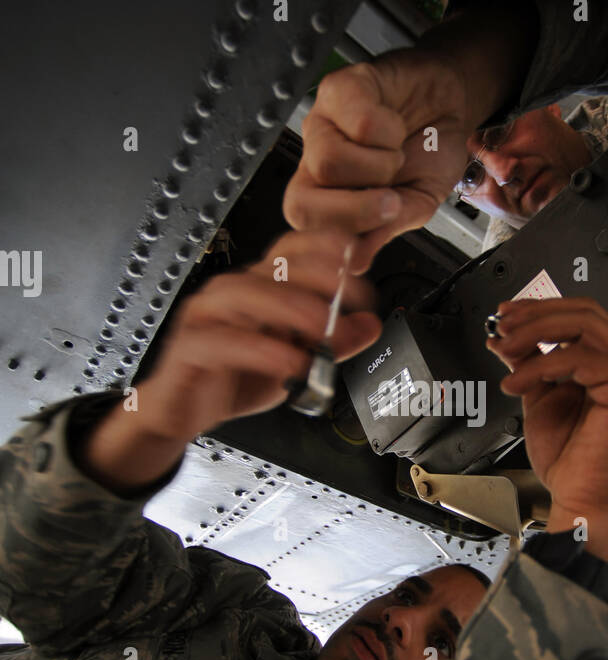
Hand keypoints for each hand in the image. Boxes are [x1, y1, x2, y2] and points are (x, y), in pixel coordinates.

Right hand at [78, 230, 381, 492]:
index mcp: (259, 287)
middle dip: (320, 278)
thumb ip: (334, 344)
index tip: (357, 260)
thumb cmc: (234, 377)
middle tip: (354, 301)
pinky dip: (262, 349)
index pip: (289, 249)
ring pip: (247, 293)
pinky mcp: (190, 346)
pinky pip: (225, 340)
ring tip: (325, 330)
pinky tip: (291, 362)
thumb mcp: (296, 362)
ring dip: (291, 307)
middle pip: (275, 266)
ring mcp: (208, 315)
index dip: (323, 247)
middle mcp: (233, 292)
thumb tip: (370, 325)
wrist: (184, 412)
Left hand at [282, 50, 470, 272]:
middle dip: (357, 208)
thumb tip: (354, 264)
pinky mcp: (340, 87)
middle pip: (303, 201)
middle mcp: (314, 158)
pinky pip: (358, 122)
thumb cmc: (430, 150)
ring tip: (395, 154)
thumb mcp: (416, 204)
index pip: (302, 223)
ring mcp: (322, 122)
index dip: (342, 231)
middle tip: (392, 197)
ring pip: (329, 162)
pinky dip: (389, 131)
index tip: (383, 224)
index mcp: (326, 192)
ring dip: (379, 164)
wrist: (453, 103)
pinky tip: (394, 126)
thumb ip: (384, 232)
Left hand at [486, 298, 607, 567]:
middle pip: (585, 311)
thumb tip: (509, 339)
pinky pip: (579, 356)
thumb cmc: (571, 464)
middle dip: (536, 313)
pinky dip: (541, 365)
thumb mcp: (541, 401)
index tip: (505, 317)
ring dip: (535, 331)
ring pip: (584, 324)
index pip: (582, 317)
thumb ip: (530, 365)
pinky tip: (516, 383)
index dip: (540, 310)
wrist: (584, 502)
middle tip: (502, 326)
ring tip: (505, 349)